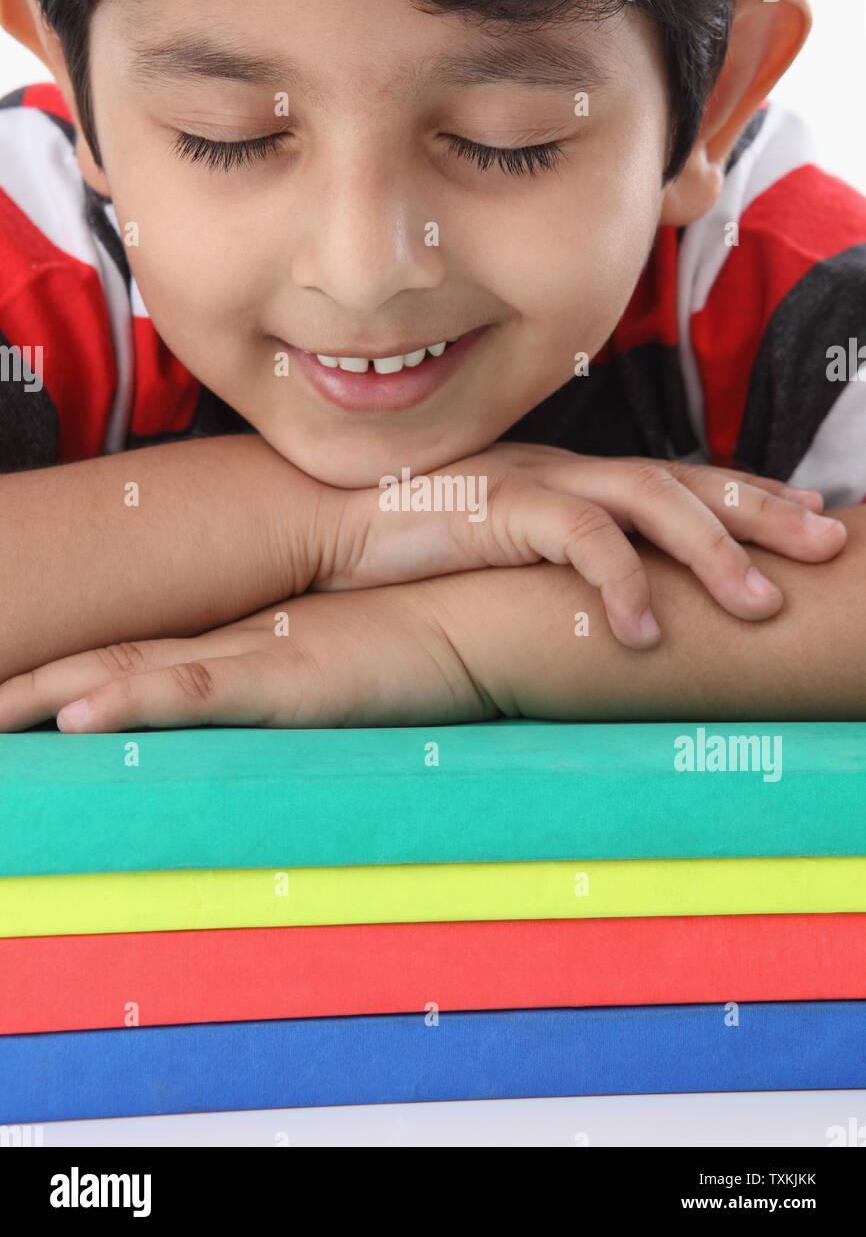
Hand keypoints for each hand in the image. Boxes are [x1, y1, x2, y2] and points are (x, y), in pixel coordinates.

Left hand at [0, 583, 495, 732]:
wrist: (483, 612)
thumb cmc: (421, 643)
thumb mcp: (343, 675)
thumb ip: (300, 690)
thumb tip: (280, 710)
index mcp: (238, 646)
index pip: (131, 656)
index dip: (63, 671)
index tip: (8, 688)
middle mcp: (232, 646)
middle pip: (108, 660)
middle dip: (30, 682)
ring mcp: (254, 657)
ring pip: (129, 674)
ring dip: (49, 692)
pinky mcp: (288, 678)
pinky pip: (196, 693)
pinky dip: (132, 701)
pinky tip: (75, 715)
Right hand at [313, 443, 846, 647]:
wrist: (320, 514)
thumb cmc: (404, 537)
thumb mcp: (494, 543)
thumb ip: (544, 557)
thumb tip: (592, 599)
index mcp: (572, 478)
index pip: (676, 477)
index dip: (744, 493)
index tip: (802, 516)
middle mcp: (567, 470)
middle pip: (687, 479)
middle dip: (764, 510)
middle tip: (829, 542)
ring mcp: (537, 481)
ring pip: (652, 501)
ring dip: (714, 551)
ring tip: (761, 605)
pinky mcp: (502, 505)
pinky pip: (579, 539)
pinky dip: (620, 582)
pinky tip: (645, 633)